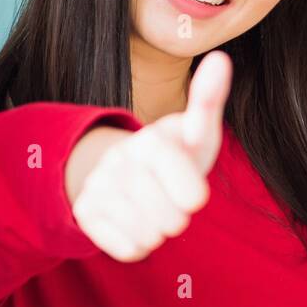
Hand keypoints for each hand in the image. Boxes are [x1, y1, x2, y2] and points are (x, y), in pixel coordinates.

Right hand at [67, 50, 231, 261]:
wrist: (127, 169)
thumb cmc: (176, 151)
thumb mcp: (196, 129)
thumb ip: (209, 100)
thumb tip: (221, 58)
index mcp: (152, 142)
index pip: (186, 191)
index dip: (192, 195)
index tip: (196, 197)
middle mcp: (120, 161)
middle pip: (170, 220)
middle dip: (178, 216)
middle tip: (173, 200)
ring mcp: (99, 187)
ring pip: (148, 235)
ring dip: (159, 230)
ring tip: (155, 208)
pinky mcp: (85, 213)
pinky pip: (128, 248)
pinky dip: (138, 242)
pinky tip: (136, 221)